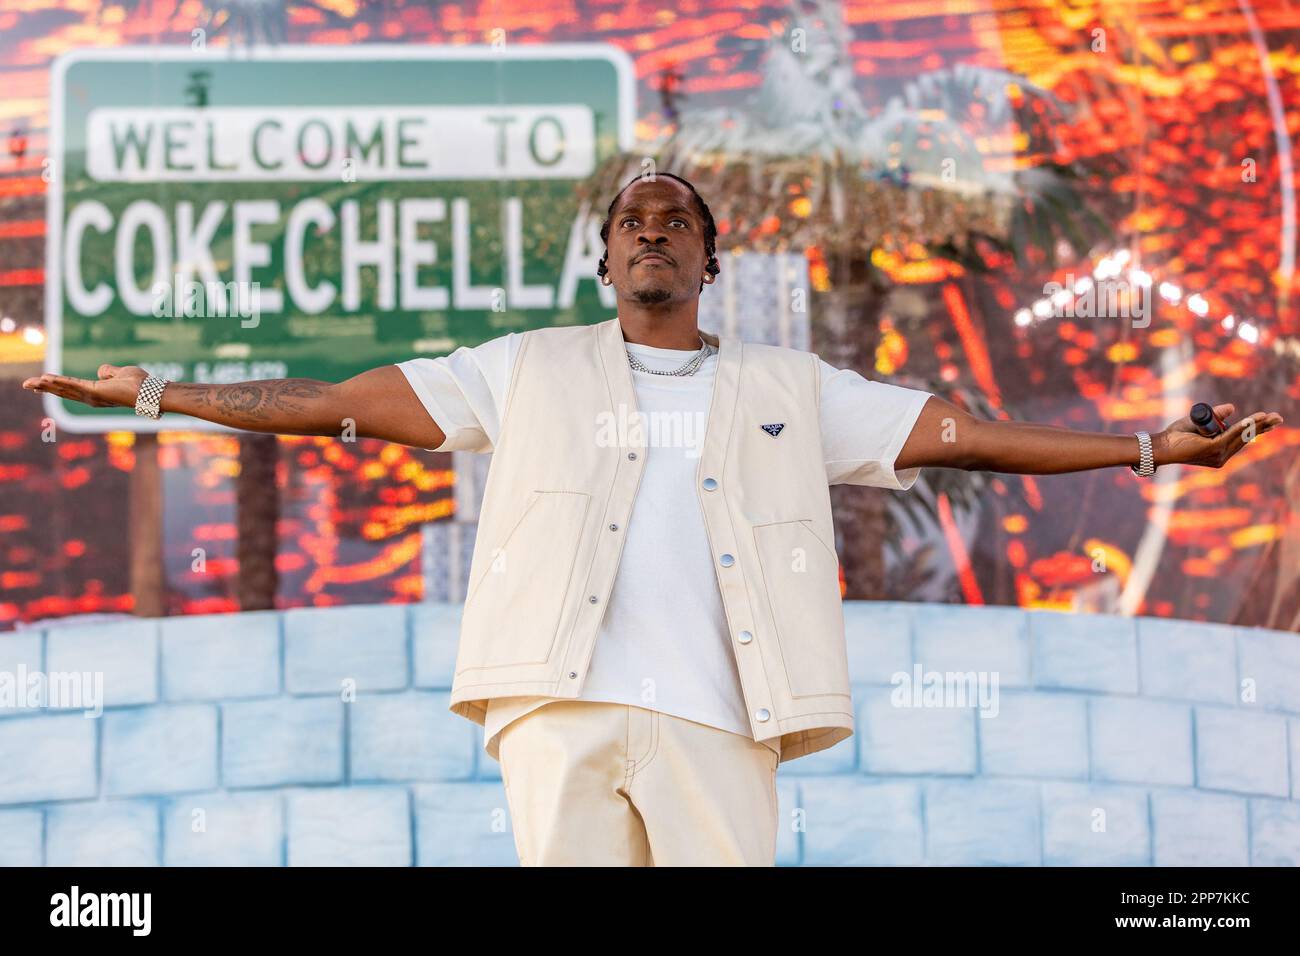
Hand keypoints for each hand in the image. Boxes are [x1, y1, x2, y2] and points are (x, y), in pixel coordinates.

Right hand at [20, 364, 148, 408]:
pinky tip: (46, 379)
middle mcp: (92, 398)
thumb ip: (108, 372)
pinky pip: (73, 385)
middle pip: (63, 391)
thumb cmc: (141, 384)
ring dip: (46, 386)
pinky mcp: (95, 392)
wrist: (150, 391)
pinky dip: (59, 382)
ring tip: (30, 383)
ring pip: (64, 389)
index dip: (55, 385)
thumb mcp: (121, 373)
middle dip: (44, 388)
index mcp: (96, 393)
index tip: (41, 382)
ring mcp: (93, 396)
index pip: (71, 389)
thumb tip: (100, 371)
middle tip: (26, 385)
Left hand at [1153, 403, 1284, 467]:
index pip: (1243, 439)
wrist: (1161, 446)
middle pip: (1246, 438)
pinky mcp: (1212, 449)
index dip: (1257, 429)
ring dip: (1255, 425)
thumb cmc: (1176, 436)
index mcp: (1220, 451)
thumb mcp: (1199, 421)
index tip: (1270, 420)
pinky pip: (1230, 436)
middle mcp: (1222, 456)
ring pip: (1241, 436)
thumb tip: (1232, 408)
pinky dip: (1241, 427)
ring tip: (1268, 416)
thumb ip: (1216, 415)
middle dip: (1262, 427)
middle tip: (1278, 417)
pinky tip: (1251, 421)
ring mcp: (1218, 454)